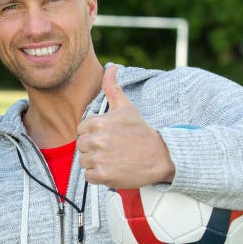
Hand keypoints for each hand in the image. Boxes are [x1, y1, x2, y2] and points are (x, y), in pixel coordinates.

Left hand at [76, 65, 174, 187]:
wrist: (161, 156)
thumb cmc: (141, 131)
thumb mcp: (126, 107)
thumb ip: (112, 87)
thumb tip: (111, 67)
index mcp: (97, 123)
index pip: (81, 130)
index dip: (94, 134)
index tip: (109, 136)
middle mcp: (96, 140)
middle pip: (81, 146)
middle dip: (94, 148)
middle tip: (114, 148)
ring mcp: (99, 158)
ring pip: (84, 162)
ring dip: (96, 163)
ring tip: (114, 158)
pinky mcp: (103, 175)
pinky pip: (88, 176)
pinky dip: (98, 176)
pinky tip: (113, 169)